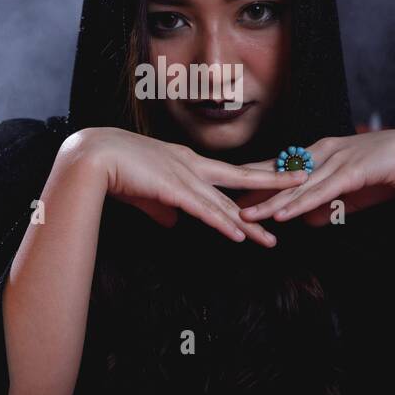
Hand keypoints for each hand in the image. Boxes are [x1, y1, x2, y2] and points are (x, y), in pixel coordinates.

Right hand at [66, 127, 307, 246]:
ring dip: (250, 223)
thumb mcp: (146, 191)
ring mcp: (184, 177)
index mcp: (186, 162)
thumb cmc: (114, 170)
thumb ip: (163, 207)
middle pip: (239, 184)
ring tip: (273, 237)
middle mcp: (192, 166)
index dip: (252, 185)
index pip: (227, 176)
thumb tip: (175, 224)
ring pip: (225, 203)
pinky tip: (240, 235)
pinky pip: (204, 211)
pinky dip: (223, 224)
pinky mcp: (173, 190)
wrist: (93, 156)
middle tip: (300, 191)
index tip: (275, 188)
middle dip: (271, 192)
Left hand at [237, 130, 394, 226]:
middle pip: (281, 174)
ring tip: (246, 215)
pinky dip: (299, 204)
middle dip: (253, 191)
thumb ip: (326, 205)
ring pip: (296, 187)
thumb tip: (305, 221)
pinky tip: (281, 214)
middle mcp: (323, 153)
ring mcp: (336, 161)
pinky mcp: (350, 172)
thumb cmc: (385, 173)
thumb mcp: (348, 193)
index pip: (281, 166)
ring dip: (269, 202)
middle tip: (226, 204)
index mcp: (321, 152)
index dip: (257, 178)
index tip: (233, 190)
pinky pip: (320, 192)